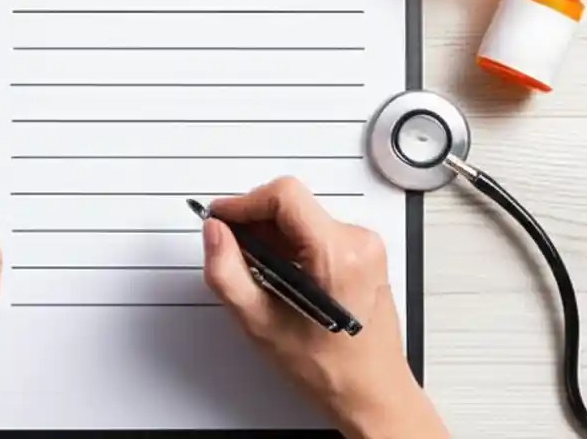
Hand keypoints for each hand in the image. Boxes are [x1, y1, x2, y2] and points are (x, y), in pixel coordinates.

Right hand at [201, 177, 447, 438]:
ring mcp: (366, 246)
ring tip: (261, 277)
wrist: (371, 391)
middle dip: (256, 224)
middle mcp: (358, 241)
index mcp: (337, 253)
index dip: (243, 204)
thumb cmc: (329, 368)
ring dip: (273, 238)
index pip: (283, 195)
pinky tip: (284, 280)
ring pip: (302, 218)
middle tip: (234, 254)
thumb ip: (227, 272)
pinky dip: (293, 247)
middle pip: (292, 204)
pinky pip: (317, 232)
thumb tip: (215, 233)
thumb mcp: (260, 323)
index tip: (221, 220)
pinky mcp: (365, 253)